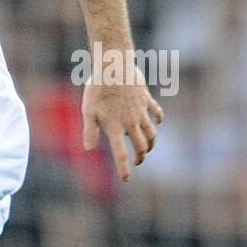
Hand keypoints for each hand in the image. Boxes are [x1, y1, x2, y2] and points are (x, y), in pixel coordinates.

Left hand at [81, 61, 163, 181]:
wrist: (115, 66)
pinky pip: (157, 113)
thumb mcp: (88, 111)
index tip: (126, 180)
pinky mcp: (147, 100)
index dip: (124, 169)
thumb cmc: (97, 89)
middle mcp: (131, 122)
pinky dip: (158, 120)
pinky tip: (156, 123)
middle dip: (141, 157)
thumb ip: (89, 131)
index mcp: (115, 127)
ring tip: (147, 148)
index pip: (121, 154)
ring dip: (151, 143)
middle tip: (137, 162)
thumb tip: (90, 149)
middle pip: (142, 146)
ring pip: (152, 133)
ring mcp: (141, 111)